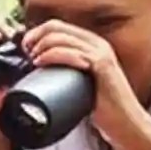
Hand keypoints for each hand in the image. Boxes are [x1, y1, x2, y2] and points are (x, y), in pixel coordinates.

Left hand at [21, 19, 150, 149]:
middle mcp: (97, 43)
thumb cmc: (102, 107)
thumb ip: (68, 72)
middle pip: (56, 27)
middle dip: (35, 37)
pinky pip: (72, 52)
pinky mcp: (102, 66)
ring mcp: (101, 53)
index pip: (58, 26)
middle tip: (26, 54)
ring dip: (41, 46)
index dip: (36, 33)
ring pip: (61, 38)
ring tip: (33, 60)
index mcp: (91, 44)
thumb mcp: (81, 82)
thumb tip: (40, 73)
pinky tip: (41, 61)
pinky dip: (53, 54)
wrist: (124, 123)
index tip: (25, 48)